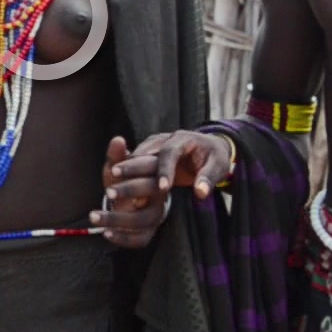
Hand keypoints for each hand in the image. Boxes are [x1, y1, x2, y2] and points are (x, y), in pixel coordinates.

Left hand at [91, 136, 165, 247]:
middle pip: (149, 192)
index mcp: (153, 175)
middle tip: (107, 191)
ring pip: (142, 219)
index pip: (149, 169)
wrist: (134, 201)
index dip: (133, 169)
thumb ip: (117, 156)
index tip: (114, 170)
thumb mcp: (120, 168)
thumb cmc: (125, 180)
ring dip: (117, 219)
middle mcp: (159, 196)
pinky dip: (123, 239)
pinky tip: (105, 233)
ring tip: (93, 216)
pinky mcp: (149, 232)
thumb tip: (117, 139)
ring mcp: (155, 215)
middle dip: (128, 190)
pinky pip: (140, 240)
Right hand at [104, 130, 232, 214]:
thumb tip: (200, 192)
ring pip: (137, 155)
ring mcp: (156, 144)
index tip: (162, 189)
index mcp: (184, 139)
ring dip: (125, 168)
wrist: (210, 148)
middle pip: (146, 151)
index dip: (165, 170)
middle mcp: (166, 138)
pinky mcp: (150, 151)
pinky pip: (136, 160)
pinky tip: (118, 183)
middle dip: (131, 165)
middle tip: (116, 175)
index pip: (171, 153)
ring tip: (112, 182)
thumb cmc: (216, 158)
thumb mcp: (218, 166)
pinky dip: (127, 171)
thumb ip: (208, 178)